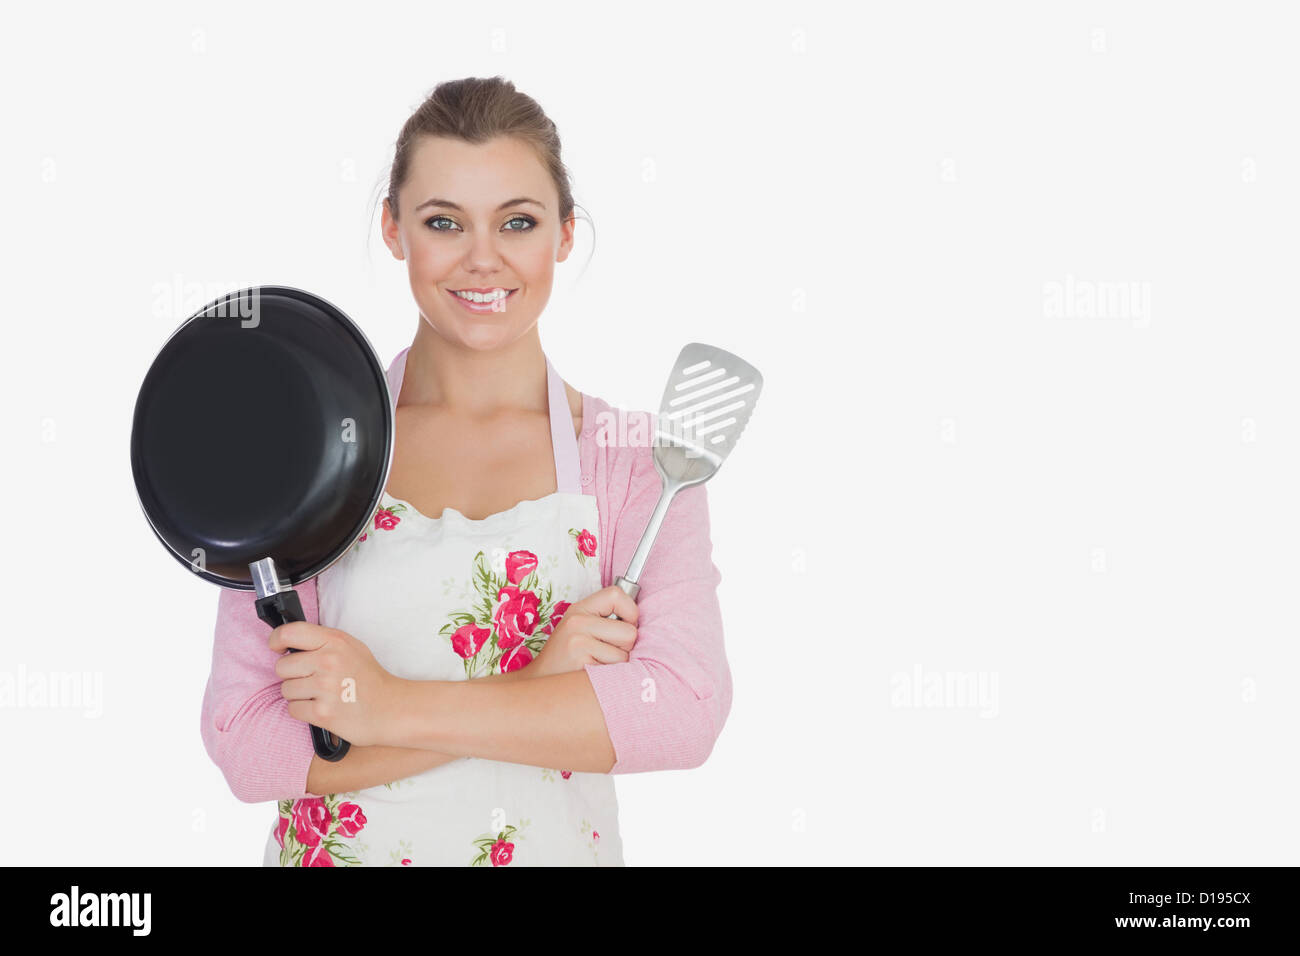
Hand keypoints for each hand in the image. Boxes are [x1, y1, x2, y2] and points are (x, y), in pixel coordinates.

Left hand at [269, 621, 401, 747]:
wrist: (390, 708)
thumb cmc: (370, 679)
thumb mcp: (352, 647)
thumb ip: (323, 641)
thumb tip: (289, 642)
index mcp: (335, 641)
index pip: (289, 633)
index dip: (276, 640)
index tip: (277, 648)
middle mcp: (328, 661)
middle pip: (282, 667)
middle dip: (292, 675)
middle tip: (312, 679)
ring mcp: (325, 687)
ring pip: (285, 690)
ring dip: (298, 695)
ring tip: (321, 695)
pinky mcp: (322, 712)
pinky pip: (293, 709)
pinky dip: (304, 711)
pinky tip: (321, 707)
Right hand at [526, 586, 639, 678]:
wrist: (540, 683)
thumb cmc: (567, 657)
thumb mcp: (579, 628)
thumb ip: (605, 619)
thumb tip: (640, 620)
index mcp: (580, 609)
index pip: (617, 594)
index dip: (630, 612)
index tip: (626, 624)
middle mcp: (577, 622)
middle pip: (630, 631)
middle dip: (625, 646)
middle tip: (606, 652)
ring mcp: (578, 642)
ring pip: (625, 655)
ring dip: (617, 665)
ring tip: (596, 664)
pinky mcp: (581, 663)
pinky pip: (615, 671)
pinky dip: (609, 677)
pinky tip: (592, 675)